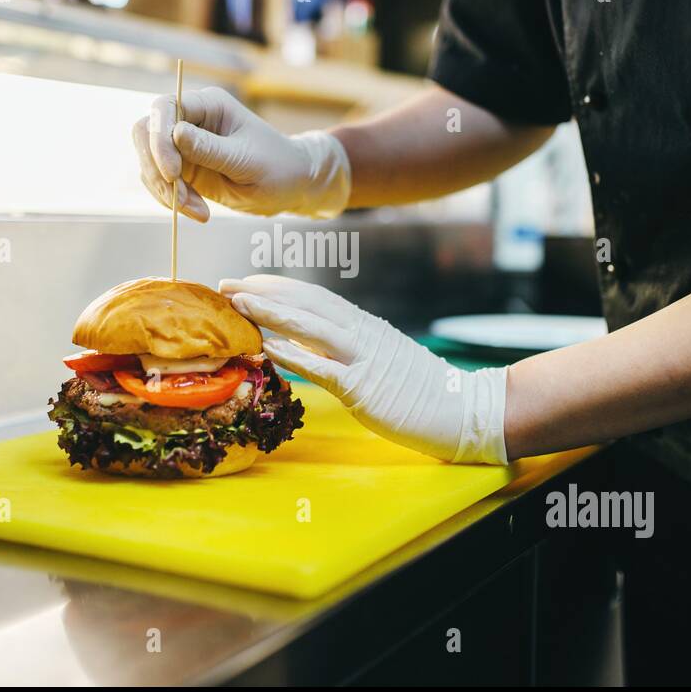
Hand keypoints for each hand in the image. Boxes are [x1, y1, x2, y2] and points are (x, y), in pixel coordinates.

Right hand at [131, 87, 350, 220]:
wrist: (290, 186)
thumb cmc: (277, 165)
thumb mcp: (246, 159)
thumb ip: (209, 148)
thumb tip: (174, 133)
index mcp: (208, 104)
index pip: (164, 108)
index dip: (160, 139)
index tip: (174, 174)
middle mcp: (190, 120)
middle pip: (146, 133)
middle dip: (156, 169)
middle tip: (179, 200)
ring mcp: (182, 145)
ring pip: (149, 162)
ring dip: (165, 192)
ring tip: (198, 212)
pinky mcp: (182, 170)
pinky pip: (159, 182)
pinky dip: (171, 201)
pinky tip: (198, 213)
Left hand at [219, 275, 509, 464]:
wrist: (466, 410)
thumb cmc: (422, 390)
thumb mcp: (382, 357)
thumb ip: (349, 348)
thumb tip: (311, 343)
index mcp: (364, 325)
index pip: (312, 296)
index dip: (276, 286)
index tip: (245, 281)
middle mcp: (361, 333)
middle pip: (305, 302)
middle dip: (262, 290)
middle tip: (224, 284)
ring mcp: (364, 358)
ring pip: (311, 325)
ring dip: (271, 312)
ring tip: (238, 304)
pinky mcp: (366, 387)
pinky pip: (324, 368)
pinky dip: (295, 355)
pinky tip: (269, 348)